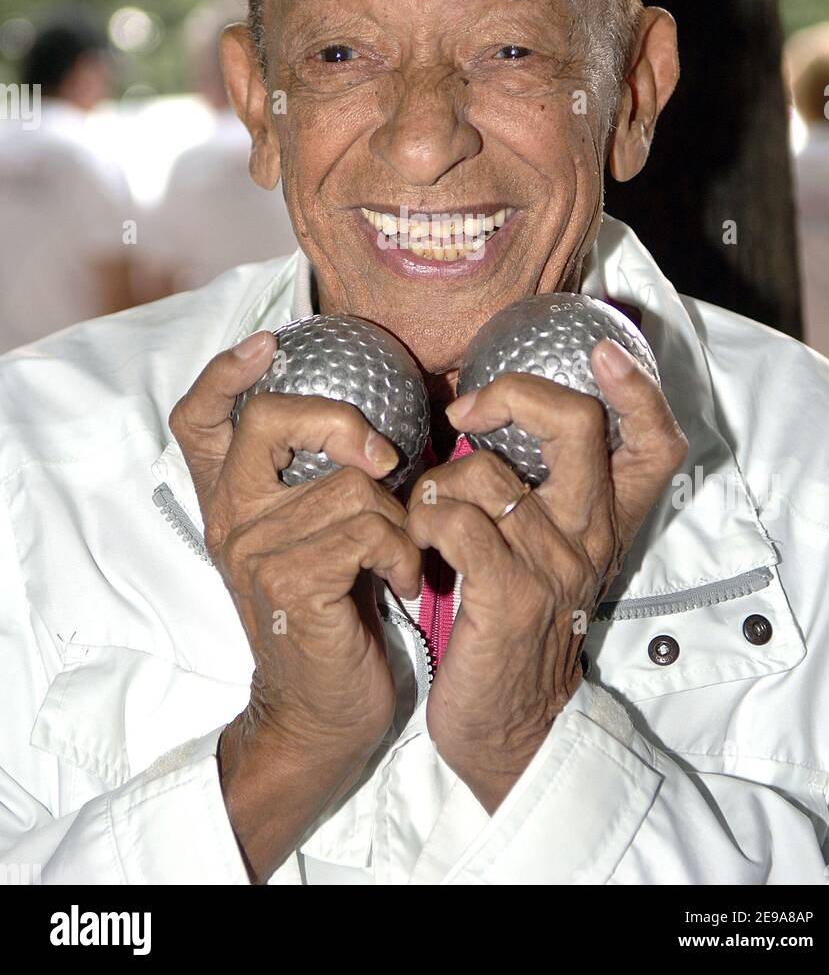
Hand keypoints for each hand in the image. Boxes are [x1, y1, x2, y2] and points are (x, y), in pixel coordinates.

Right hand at [169, 331, 421, 879]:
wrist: (322, 712)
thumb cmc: (334, 614)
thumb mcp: (317, 537)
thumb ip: (318, 481)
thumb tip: (373, 424)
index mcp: (231, 502)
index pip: (197, 419)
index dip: (225, 372)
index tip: (268, 346)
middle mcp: (231, 518)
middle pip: (268, 419)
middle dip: (338, 422)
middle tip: (381, 458)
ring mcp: (255, 549)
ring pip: (348, 483)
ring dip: (397, 520)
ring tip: (397, 558)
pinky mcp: (291, 580)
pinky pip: (368, 527)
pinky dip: (401, 552)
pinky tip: (400, 581)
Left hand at [406, 338, 686, 811]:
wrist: (510, 729)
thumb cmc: (509, 628)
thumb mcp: (542, 556)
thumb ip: (530, 493)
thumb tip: (476, 417)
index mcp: (603, 522)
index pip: (655, 443)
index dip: (639, 390)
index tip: (605, 352)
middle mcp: (588, 536)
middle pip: (578, 427)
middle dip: (516, 395)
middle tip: (468, 411)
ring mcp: (553, 566)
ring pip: (489, 474)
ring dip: (437, 480)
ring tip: (422, 509)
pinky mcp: (509, 598)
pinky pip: (458, 524)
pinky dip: (424, 520)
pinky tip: (416, 542)